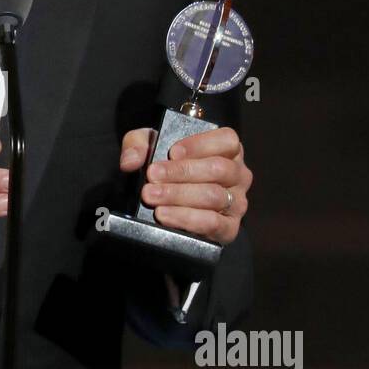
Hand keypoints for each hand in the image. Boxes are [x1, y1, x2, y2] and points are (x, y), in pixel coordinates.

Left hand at [119, 125, 251, 245]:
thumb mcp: (149, 148)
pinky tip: (164, 215)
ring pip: (214, 196)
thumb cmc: (165, 168)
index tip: (173, 152)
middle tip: (153, 176)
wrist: (166, 205)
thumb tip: (130, 161)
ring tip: (152, 196)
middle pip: (218, 169)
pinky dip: (187, 219)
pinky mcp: (229, 229)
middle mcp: (238, 175)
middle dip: (182, 172)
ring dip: (179, 196)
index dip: (201, 144)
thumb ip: (137, 146)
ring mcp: (236, 203)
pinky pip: (213, 224)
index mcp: (227, 150)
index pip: (227, 139)